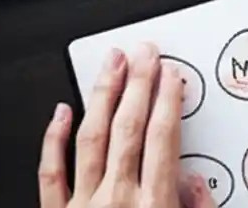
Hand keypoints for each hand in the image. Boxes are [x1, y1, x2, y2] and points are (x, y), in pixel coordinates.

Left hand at [39, 43, 215, 207]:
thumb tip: (196, 182)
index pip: (162, 139)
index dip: (167, 100)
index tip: (170, 76)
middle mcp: (117, 201)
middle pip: (128, 127)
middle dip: (138, 84)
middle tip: (143, 54)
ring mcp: (83, 206)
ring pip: (92, 137)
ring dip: (104, 94)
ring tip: (112, 64)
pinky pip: (51, 171)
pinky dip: (54, 137)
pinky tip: (62, 110)